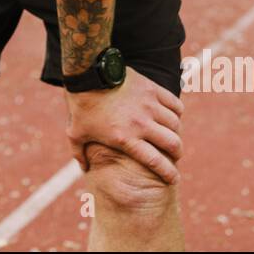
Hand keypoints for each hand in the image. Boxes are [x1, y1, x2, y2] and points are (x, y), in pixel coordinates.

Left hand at [64, 67, 184, 183]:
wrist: (89, 73)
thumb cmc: (81, 105)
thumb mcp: (75, 133)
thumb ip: (80, 154)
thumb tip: (84, 169)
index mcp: (125, 138)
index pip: (155, 161)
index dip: (168, 174)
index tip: (173, 179)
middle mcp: (141, 124)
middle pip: (172, 144)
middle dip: (177, 154)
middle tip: (175, 155)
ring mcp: (149, 105)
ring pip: (175, 125)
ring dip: (176, 133)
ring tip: (172, 135)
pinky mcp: (152, 89)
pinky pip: (175, 104)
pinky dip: (177, 112)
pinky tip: (173, 116)